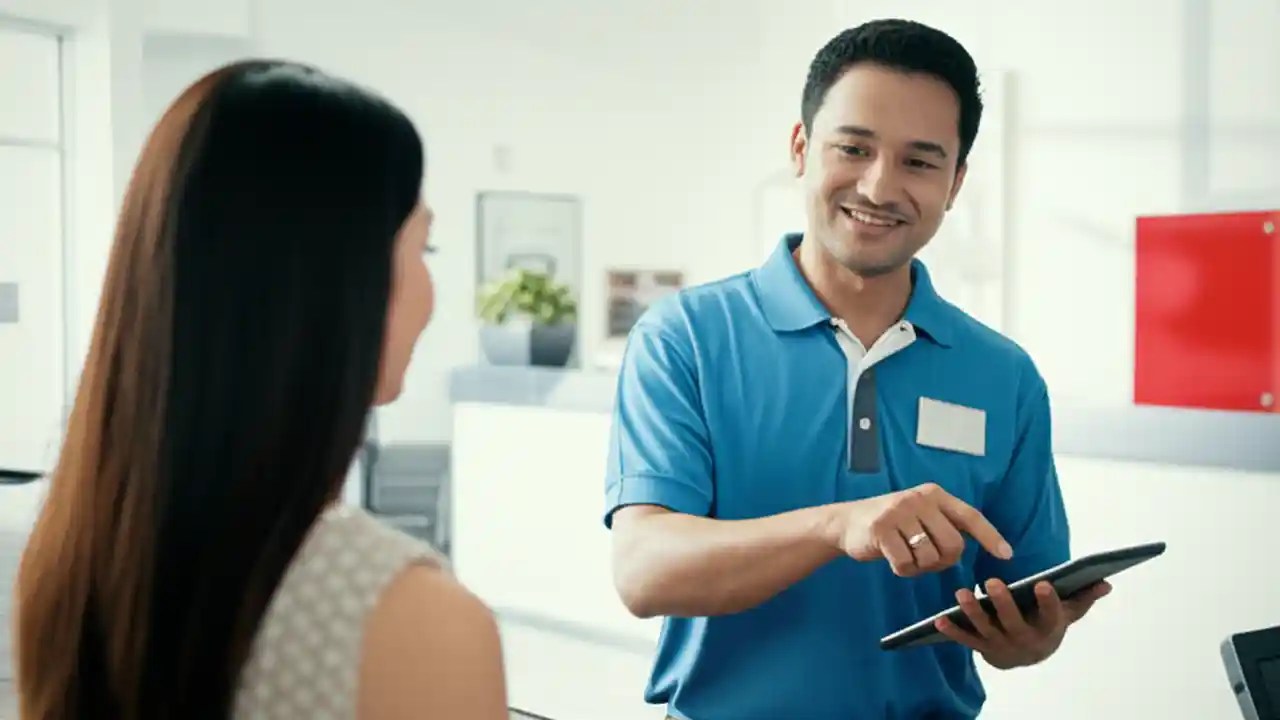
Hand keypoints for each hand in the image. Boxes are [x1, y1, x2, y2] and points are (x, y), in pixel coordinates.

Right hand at [828, 483, 1012, 576]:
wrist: (846, 522)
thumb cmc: (890, 524)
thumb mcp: (919, 515)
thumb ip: (943, 525)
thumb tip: (973, 547)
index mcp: (933, 495)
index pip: (970, 515)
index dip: (990, 536)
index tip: (1006, 555)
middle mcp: (919, 499)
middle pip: (953, 544)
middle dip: (944, 560)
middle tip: (928, 560)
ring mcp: (899, 512)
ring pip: (930, 557)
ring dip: (921, 567)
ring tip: (907, 556)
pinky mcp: (881, 529)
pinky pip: (906, 565)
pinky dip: (903, 570)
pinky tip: (893, 560)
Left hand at [936, 578, 1111, 668]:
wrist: (1029, 655)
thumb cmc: (1047, 623)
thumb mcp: (1068, 613)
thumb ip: (1083, 597)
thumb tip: (1106, 582)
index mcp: (1047, 628)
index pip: (1051, 615)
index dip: (1049, 602)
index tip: (1044, 583)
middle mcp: (1024, 639)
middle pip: (1013, 622)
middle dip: (1002, 603)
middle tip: (992, 581)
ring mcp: (1001, 645)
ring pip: (986, 630)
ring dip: (972, 613)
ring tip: (961, 593)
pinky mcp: (982, 647)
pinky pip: (966, 640)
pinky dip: (953, 631)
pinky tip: (939, 620)